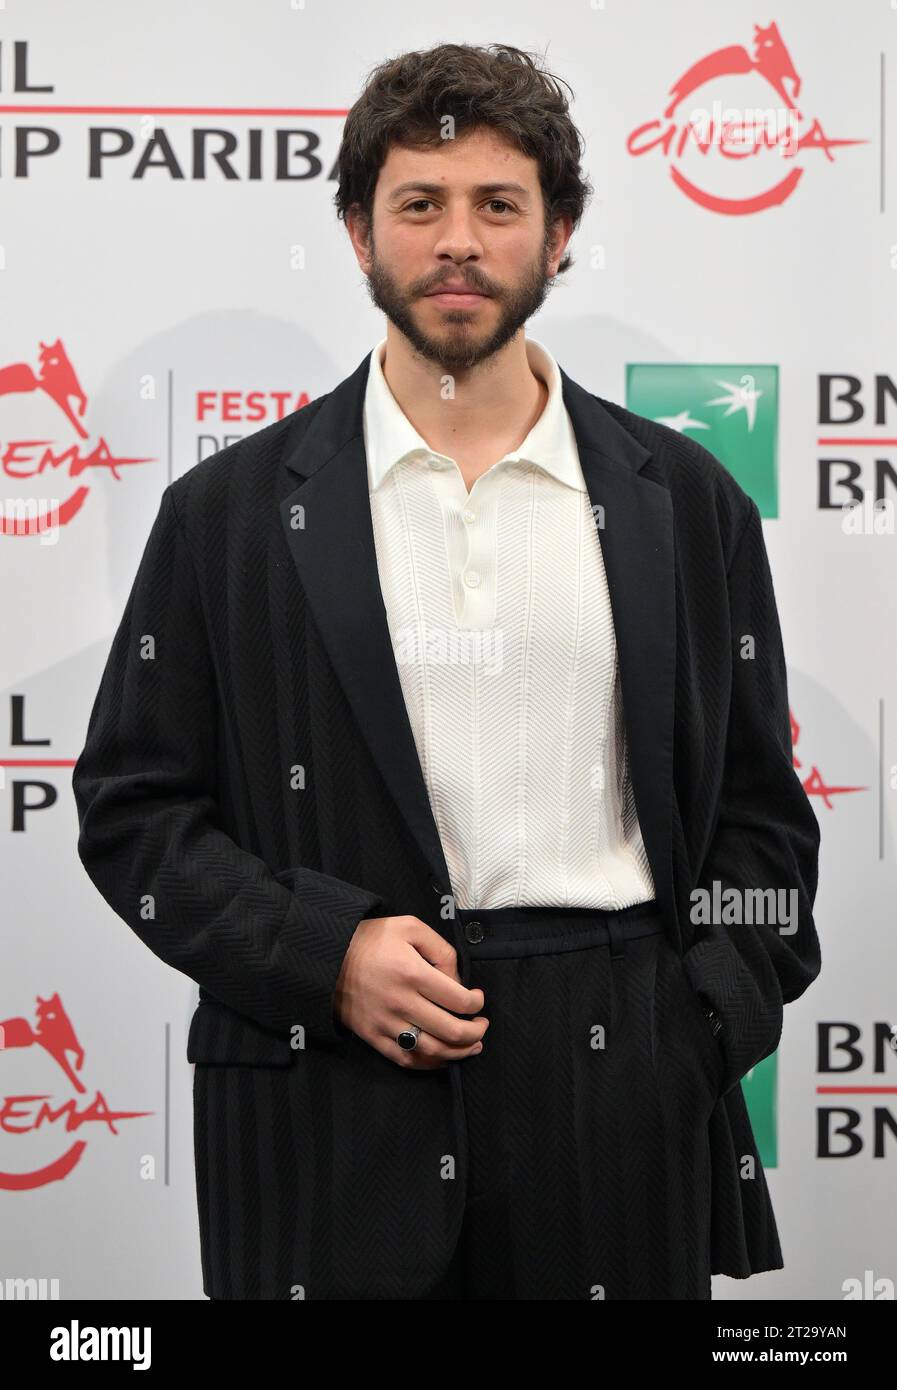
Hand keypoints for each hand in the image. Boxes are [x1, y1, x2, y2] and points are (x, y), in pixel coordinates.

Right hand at [333, 915, 488, 1068]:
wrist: (328, 956)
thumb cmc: (372, 939)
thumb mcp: (410, 927)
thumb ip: (441, 949)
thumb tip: (457, 981)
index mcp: (413, 973)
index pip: (458, 1000)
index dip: (476, 1003)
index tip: (477, 999)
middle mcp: (401, 1002)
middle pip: (451, 1030)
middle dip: (475, 1032)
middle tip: (482, 1026)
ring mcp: (385, 1022)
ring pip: (431, 1050)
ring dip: (458, 1052)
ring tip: (472, 1046)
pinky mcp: (372, 1035)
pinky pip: (405, 1059)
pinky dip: (428, 1063)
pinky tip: (441, 1057)